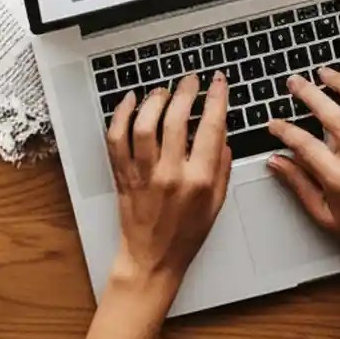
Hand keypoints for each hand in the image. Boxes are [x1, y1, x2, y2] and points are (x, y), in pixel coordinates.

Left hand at [104, 72, 231, 293]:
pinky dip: (121, 115)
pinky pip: (116, 138)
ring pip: (145, 124)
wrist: (152, 258)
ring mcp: (143, 174)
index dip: (216, 99)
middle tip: (190, 80)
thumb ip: (222, 166)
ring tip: (163, 91)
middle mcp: (171, 174)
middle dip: (186, 92)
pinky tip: (130, 101)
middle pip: (177, 119)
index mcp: (199, 180)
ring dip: (154, 100)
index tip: (217, 82)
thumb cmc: (186, 234)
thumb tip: (223, 134)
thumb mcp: (216, 203)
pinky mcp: (122, 175)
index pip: (211, 128)